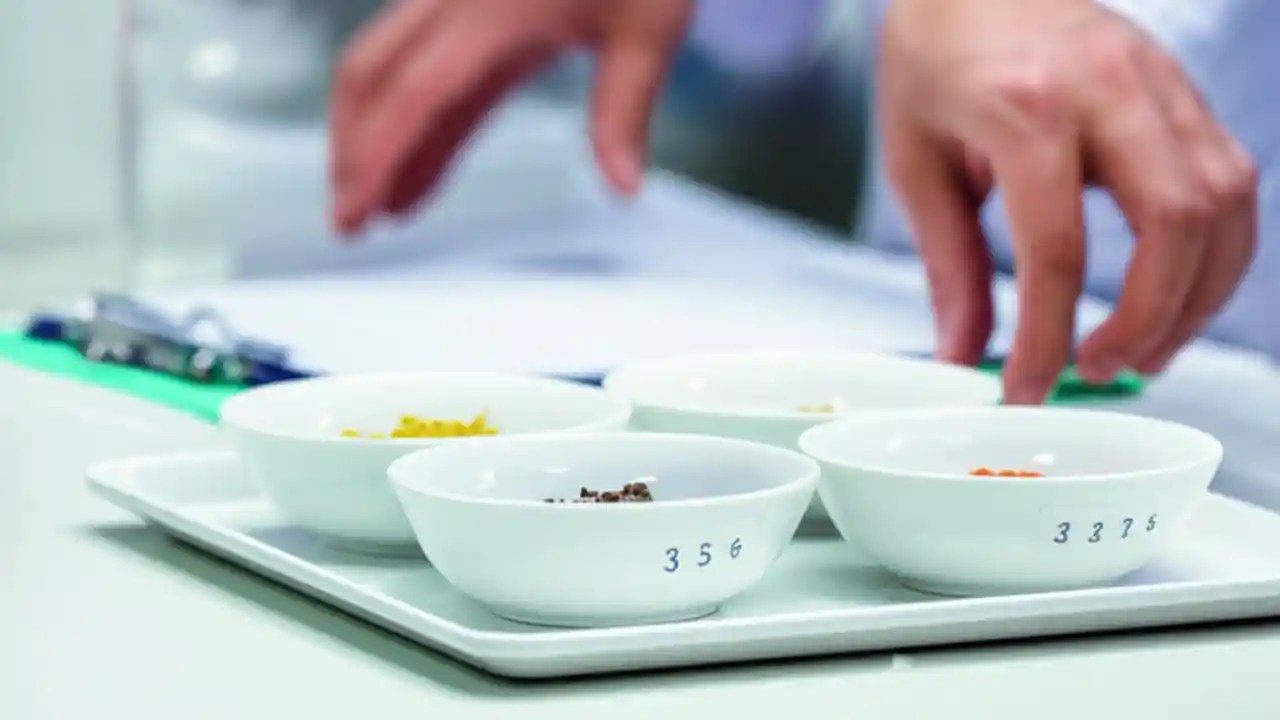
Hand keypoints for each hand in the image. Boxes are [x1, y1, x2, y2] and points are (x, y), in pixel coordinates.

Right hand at [330, 0, 690, 234]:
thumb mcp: (648, 27)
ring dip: (375, 140)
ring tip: (377, 212)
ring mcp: (462, 6)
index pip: (415, 93)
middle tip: (347, 223)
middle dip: (350, 149)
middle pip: (374, 77)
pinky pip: (435, 76)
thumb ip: (625, 108)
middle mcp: (459, 3)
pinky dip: (422, 127)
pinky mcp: (481, 15)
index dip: (377, 155)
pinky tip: (419, 175)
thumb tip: (624, 187)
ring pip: (391, 74)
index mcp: (492, 11)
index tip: (356, 213)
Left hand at [879, 0, 1257, 402]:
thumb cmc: (934, 52)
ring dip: (1197, 294)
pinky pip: (1229, 177)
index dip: (1048, 338)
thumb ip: (948, 262)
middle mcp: (1109, 89)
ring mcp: (1159, 82)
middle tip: (1100, 369)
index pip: (1056, 249)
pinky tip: (1174, 288)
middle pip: (1172, 224)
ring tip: (1144, 348)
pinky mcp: (1182, 88)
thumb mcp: (915, 159)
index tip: (1027, 388)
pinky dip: (1214, 248)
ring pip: (1225, 202)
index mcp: (1026, 107)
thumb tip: (964, 352)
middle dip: (1148, 320)